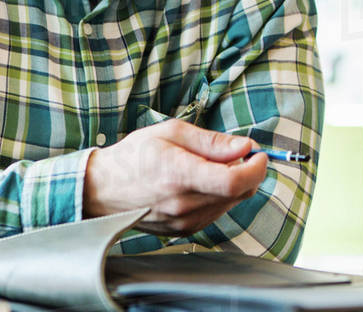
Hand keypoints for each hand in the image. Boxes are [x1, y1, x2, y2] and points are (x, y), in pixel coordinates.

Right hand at [83, 118, 268, 236]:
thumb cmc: (135, 156)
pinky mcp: (185, 230)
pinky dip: (221, 195)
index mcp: (180, 175)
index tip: (259, 153)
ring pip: (232, 203)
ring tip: (213, 164)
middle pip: (240, 192)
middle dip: (249, 170)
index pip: (234, 181)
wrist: (103, 189)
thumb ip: (212, 142)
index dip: (256, 167)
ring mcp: (185, 221)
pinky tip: (203, 181)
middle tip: (238, 151)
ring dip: (235, 183)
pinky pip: (218, 211)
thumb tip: (245, 146)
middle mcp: (184, 204)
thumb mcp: (172, 133)